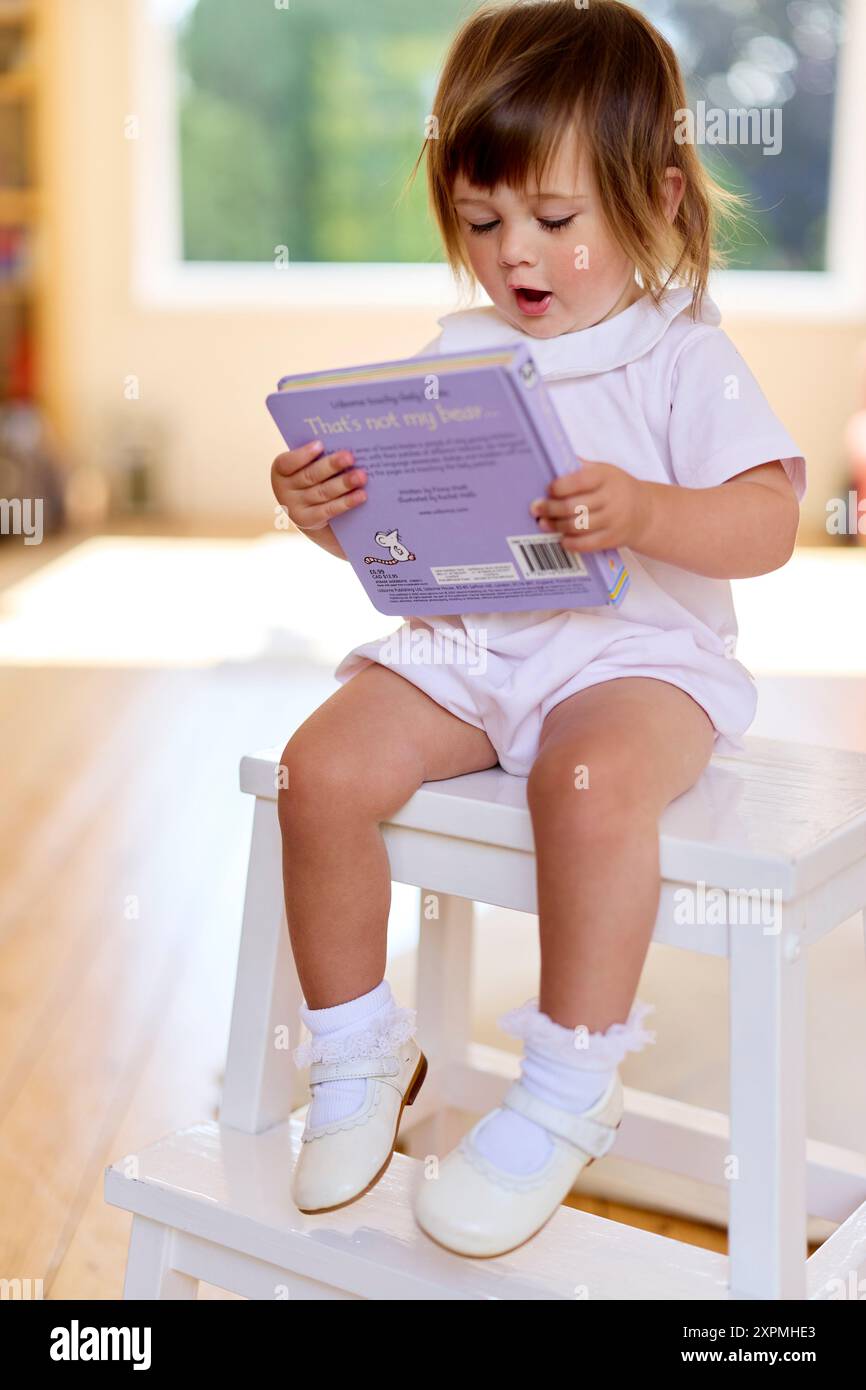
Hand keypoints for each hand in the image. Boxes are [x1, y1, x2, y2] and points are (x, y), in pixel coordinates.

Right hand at [271, 440, 367, 531]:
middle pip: (310, 476)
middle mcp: (283, 490)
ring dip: (343, 483)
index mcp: (280, 470)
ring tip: (361, 476)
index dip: (304, 454)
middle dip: (331, 465)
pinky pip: (329, 510)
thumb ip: (318, 457)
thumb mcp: (307, 466)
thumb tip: (346, 447)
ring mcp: (294, 508)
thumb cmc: (312, 478)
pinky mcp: (308, 521)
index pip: (289, 462)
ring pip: (322, 492)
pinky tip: (361, 495)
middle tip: (350, 457)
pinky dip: (347, 502)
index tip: (320, 444)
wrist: (309, 511)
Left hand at [529, 459, 649, 550]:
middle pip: (573, 506)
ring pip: (577, 526)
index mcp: (606, 476)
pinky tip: (561, 539)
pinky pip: (587, 544)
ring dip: (556, 526)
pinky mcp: (612, 539)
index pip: (579, 480)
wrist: (646, 512)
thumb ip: (581, 468)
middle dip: (550, 508)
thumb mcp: (604, 471)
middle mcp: (611, 498)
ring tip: (544, 523)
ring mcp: (613, 520)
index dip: (559, 486)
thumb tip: (553, 460)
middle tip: (536, 509)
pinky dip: (570, 543)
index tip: (547, 489)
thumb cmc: (616, 488)